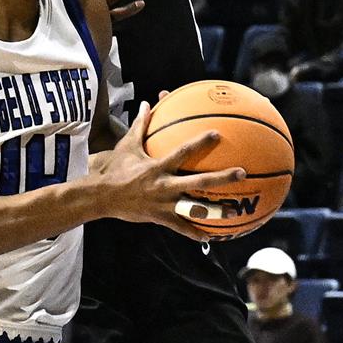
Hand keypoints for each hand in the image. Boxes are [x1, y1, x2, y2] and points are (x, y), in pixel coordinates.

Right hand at [96, 104, 246, 240]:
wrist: (100, 196)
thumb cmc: (115, 168)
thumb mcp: (127, 145)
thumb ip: (140, 125)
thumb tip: (146, 103)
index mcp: (158, 166)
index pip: (183, 152)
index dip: (199, 143)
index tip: (217, 134)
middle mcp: (164, 185)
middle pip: (198, 182)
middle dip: (221, 178)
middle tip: (241, 173)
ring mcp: (163, 203)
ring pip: (193, 208)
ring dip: (214, 211)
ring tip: (233, 213)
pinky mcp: (159, 217)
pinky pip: (179, 227)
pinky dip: (194, 233)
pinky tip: (209, 238)